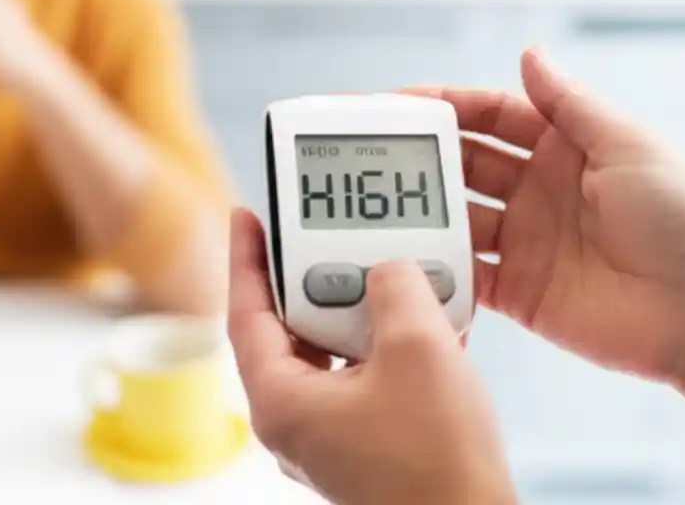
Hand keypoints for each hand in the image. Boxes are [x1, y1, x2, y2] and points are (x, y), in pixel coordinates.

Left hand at [228, 209, 516, 504]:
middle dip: (316, 281)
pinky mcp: (370, 449)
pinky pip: (367, 380)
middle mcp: (297, 424)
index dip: (245, 259)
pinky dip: (389, 347)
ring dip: (363, 313)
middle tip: (329, 238)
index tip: (245, 218)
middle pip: (290, 332)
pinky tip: (427, 321)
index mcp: (281, 403)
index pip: (246, 315)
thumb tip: (388, 270)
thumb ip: (395, 288)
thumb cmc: (438, 466)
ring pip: (334, 357)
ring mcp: (332, 440)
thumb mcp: (417, 350)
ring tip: (389, 274)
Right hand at [405, 48, 684, 445]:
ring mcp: (527, 242)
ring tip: (381, 206)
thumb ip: (570, 104)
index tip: (401, 104)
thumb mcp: (629, 146)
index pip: (492, 116)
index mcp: (567, 149)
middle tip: (377, 152)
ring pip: (457, 217)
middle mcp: (540, 192)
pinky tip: (409, 258)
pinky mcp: (519, 292)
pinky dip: (436, 268)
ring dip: (422, 211)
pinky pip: (464, 276)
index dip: (447, 106)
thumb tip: (529, 54)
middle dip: (424, 155)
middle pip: (466, 164)